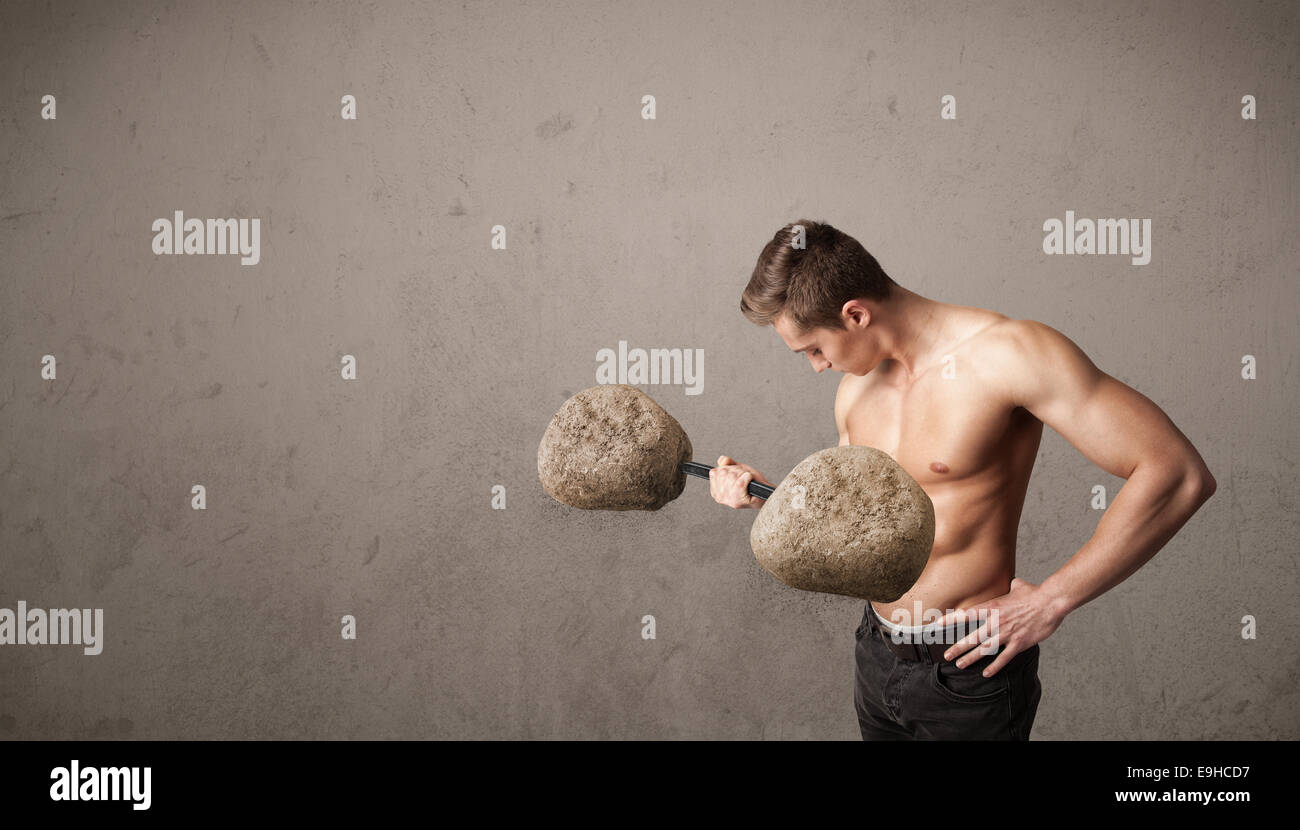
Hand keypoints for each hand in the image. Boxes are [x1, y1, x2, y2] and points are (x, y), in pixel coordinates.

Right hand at [709, 455, 772, 508]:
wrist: (763, 493)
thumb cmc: (750, 482)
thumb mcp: (737, 470)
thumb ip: (727, 463)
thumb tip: (722, 460)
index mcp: (715, 491)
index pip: (715, 472)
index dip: (727, 469)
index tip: (734, 473)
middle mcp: (720, 497)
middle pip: (723, 473)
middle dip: (736, 471)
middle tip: (743, 477)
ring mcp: (728, 500)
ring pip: (732, 476)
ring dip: (742, 473)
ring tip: (746, 479)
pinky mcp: (738, 501)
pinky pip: (739, 483)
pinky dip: (747, 477)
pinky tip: (749, 479)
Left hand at [935, 577, 1066, 677]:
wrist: (1050, 602)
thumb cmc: (1035, 593)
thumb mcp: (1018, 586)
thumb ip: (1012, 586)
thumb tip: (1014, 584)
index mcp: (993, 607)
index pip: (967, 614)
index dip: (952, 620)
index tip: (939, 624)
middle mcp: (996, 621)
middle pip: (973, 637)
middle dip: (958, 647)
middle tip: (946, 655)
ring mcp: (1007, 633)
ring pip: (985, 649)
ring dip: (971, 658)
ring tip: (960, 665)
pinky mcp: (1019, 643)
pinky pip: (1004, 658)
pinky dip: (995, 667)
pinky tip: (986, 673)